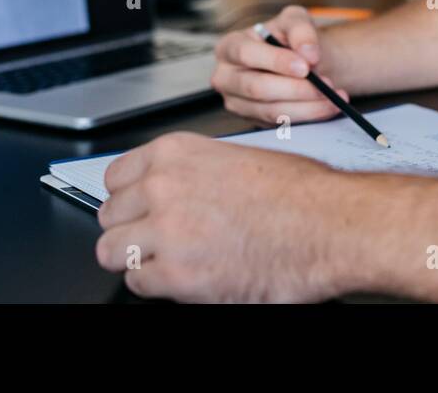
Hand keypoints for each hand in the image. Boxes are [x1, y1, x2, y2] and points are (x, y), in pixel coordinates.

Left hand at [95, 131, 350, 300]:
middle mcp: (162, 187)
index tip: (136, 208)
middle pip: (109, 215)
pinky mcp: (177, 274)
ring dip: (135, 258)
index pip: (115, 176)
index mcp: (175, 153)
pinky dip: (156, 284)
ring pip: (112, 251)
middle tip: (154, 238)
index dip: (128, 197)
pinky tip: (182, 276)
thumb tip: (171, 189)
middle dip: (130, 228)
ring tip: (163, 260)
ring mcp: (166, 231)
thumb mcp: (235, 157)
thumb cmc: (299, 193)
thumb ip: (191, 172)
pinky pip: (137, 282)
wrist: (328, 225)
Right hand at [210, 5, 349, 126]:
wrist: (299, 59)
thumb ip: (301, 30)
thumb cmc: (290, 38)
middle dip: (295, 89)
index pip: (246, 54)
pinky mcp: (254, 121)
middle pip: (257, 88)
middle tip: (326, 85)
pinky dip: (308, 116)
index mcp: (230, 47)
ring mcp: (238, 103)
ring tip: (334, 96)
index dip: (276, 61)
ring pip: (271, 111)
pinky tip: (327, 106)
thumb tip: (309, 54)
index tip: (306, 66)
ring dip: (307, 106)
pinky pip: (281, 125)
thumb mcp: (295, 20)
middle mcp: (227, 77)